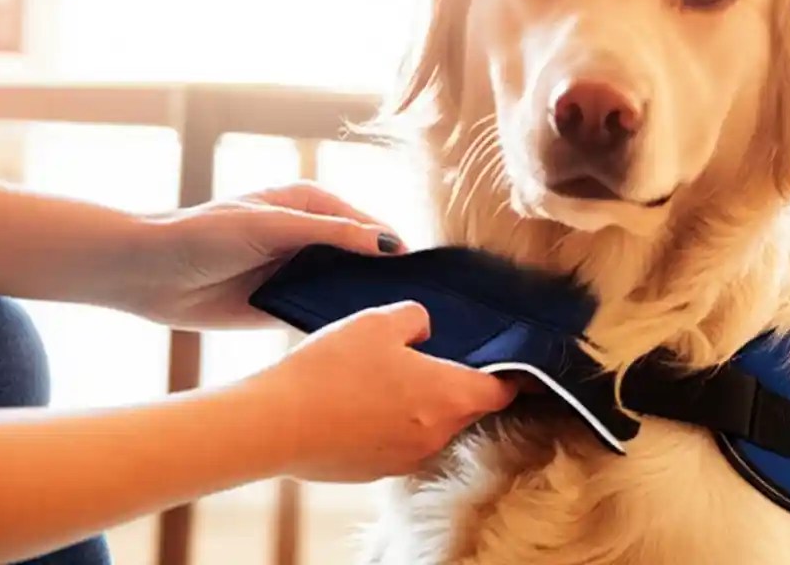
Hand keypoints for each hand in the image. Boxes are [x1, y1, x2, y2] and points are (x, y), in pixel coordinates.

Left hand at [122, 181, 405, 327]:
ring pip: (343, 291)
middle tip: (423, 312)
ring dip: (362, 307)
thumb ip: (332, 234)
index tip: (429, 277)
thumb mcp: (273, 226)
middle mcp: (309, 238)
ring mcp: (296, 273)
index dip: (396, 249)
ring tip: (397, 334)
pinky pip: (318, 316)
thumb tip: (390, 243)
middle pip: (362, 261)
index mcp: (312, 205)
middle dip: (387, 282)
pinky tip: (360, 345)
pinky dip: (336, 327)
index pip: (370, 226)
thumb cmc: (204, 233)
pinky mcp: (280, 306)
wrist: (148, 273)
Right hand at [250, 301, 517, 481]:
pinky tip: (363, 401)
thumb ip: (414, 318)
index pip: (503, 391)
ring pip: (433, 426)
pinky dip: (393, 423)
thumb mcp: (376, 322)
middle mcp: (438, 436)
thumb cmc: (331, 371)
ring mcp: (407, 459)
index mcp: (450, 397)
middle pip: (468, 409)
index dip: (512, 374)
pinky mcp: (376, 470)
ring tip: (390, 376)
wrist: (276, 425)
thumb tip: (425, 328)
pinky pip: (400, 442)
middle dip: (460, 385)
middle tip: (438, 357)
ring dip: (423, 404)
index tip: (514, 363)